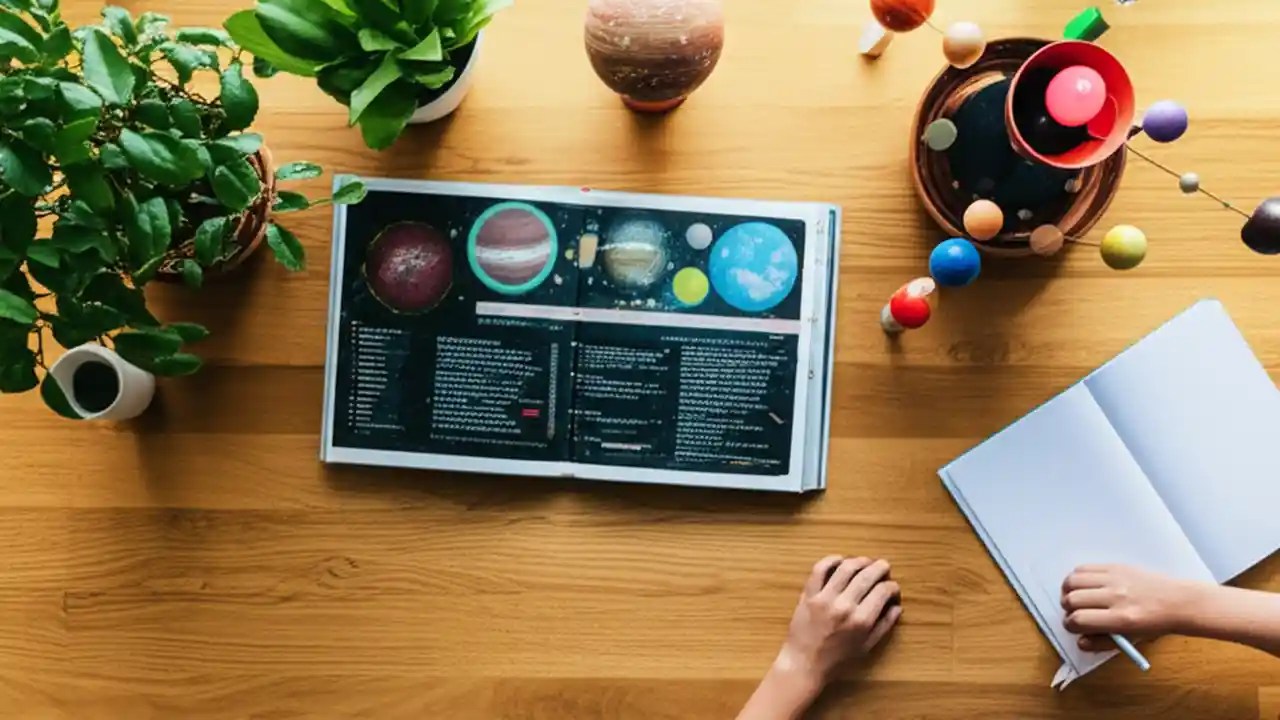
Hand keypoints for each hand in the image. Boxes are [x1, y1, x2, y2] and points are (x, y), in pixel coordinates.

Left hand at [774, 556, 902, 687]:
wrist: (804, 663)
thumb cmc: (837, 659)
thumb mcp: (866, 647)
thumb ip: (884, 626)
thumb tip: (897, 607)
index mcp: (861, 620)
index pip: (882, 591)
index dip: (892, 586)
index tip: (892, 587)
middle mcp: (844, 605)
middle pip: (867, 575)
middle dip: (880, 567)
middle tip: (884, 566)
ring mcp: (824, 598)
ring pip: (845, 568)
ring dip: (859, 560)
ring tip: (866, 561)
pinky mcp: (808, 594)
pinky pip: (819, 569)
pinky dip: (831, 560)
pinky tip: (840, 560)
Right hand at [1061, 564, 1203, 650]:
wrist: (1179, 602)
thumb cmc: (1156, 624)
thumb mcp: (1132, 639)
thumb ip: (1104, 642)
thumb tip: (1080, 641)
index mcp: (1122, 619)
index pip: (1079, 620)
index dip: (1070, 625)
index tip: (1073, 626)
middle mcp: (1116, 597)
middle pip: (1072, 599)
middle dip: (1068, 609)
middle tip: (1075, 612)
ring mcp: (1115, 579)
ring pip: (1073, 581)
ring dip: (1068, 591)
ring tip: (1076, 597)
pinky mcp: (1115, 566)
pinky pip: (1083, 568)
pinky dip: (1077, 578)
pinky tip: (1084, 585)